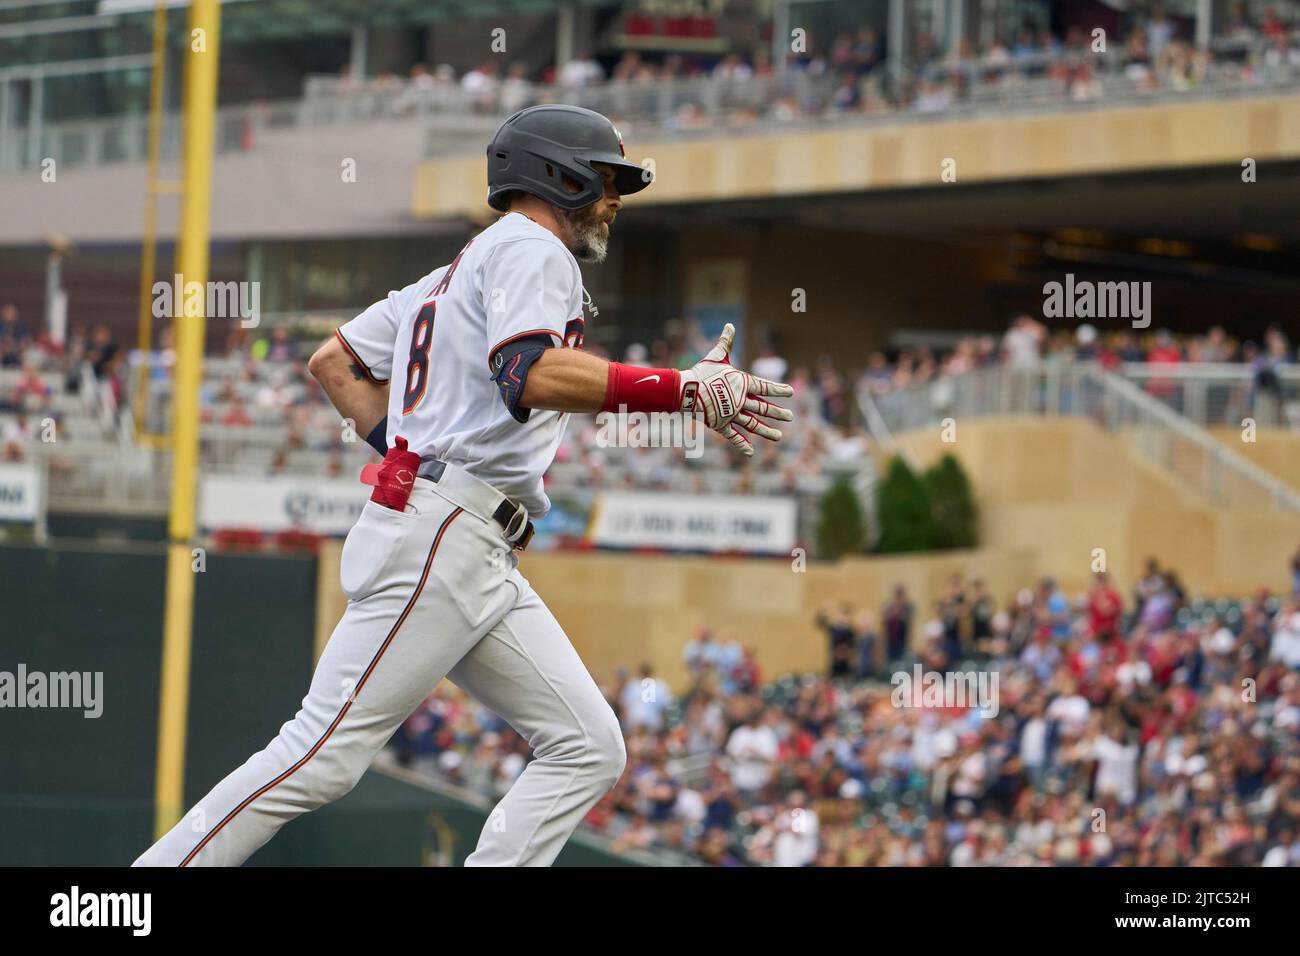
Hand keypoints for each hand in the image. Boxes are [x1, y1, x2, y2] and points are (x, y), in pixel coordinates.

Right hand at [678, 324, 793, 455]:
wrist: (686, 389)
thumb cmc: (702, 371)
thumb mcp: (716, 356)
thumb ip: (726, 343)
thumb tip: (730, 325)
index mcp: (742, 383)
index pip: (765, 386)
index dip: (778, 389)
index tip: (790, 392)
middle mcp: (740, 400)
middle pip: (763, 408)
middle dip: (778, 413)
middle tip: (790, 417)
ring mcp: (731, 414)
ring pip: (753, 424)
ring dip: (766, 431)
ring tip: (779, 436)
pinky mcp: (720, 424)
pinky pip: (733, 436)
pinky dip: (742, 444)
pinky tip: (751, 452)